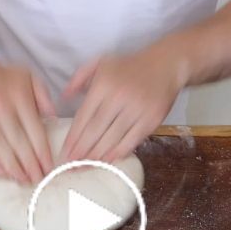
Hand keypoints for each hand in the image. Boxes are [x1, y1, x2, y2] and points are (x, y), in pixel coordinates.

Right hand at [0, 60, 55, 182]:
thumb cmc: (2, 77)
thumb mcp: (27, 77)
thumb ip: (43, 96)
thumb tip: (53, 119)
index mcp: (19, 97)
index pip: (34, 131)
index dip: (43, 152)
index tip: (50, 167)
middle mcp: (1, 109)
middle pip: (19, 144)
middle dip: (31, 166)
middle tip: (40, 180)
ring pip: (2, 151)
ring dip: (15, 170)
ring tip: (26, 181)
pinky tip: (5, 175)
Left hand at [60, 47, 186, 163]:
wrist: (166, 64)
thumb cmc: (129, 66)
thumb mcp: (101, 63)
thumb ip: (79, 78)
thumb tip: (64, 98)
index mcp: (103, 84)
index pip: (84, 116)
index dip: (73, 137)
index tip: (64, 152)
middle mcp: (119, 97)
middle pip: (95, 131)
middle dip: (81, 151)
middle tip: (70, 166)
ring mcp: (137, 110)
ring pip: (112, 139)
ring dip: (96, 156)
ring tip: (85, 167)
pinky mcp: (151, 120)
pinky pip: (131, 141)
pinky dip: (117, 153)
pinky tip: (106, 161)